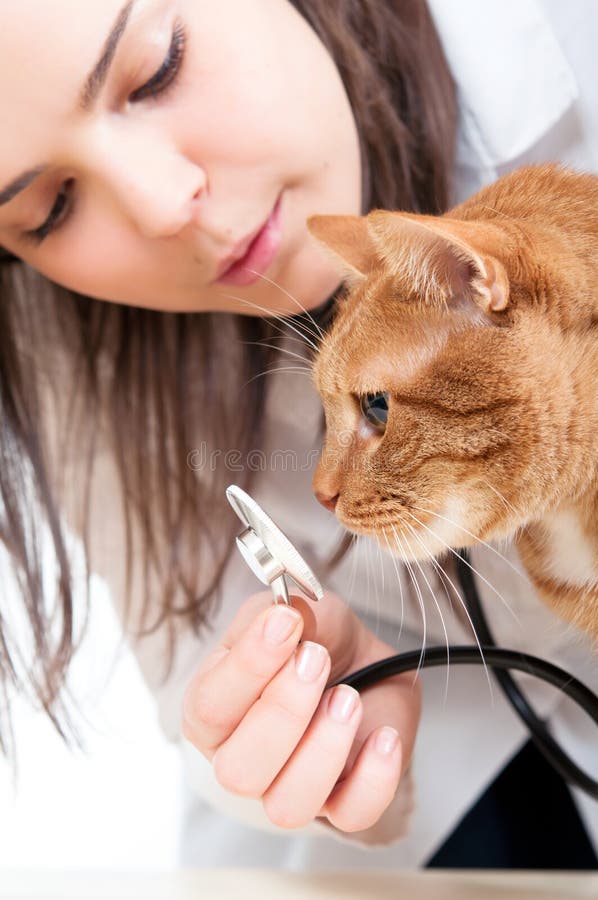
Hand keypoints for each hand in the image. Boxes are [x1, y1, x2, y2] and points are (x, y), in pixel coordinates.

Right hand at [182, 590, 420, 833]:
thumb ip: (285, 615)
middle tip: (316, 660)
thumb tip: (282, 620)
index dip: (248, 667)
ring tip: (349, 697)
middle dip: (284, 711)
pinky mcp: (341, 803)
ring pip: (288, 806)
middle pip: (239, 772)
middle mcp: (240, 759)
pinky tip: (384, 735)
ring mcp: (289, 788)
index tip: (286, 623)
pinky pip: (352, 816)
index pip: (208, 709)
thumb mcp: (298, 613)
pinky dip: (374, 778)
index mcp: (213, 711)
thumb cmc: (316, 640)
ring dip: (325, 747)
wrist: (365, 661)